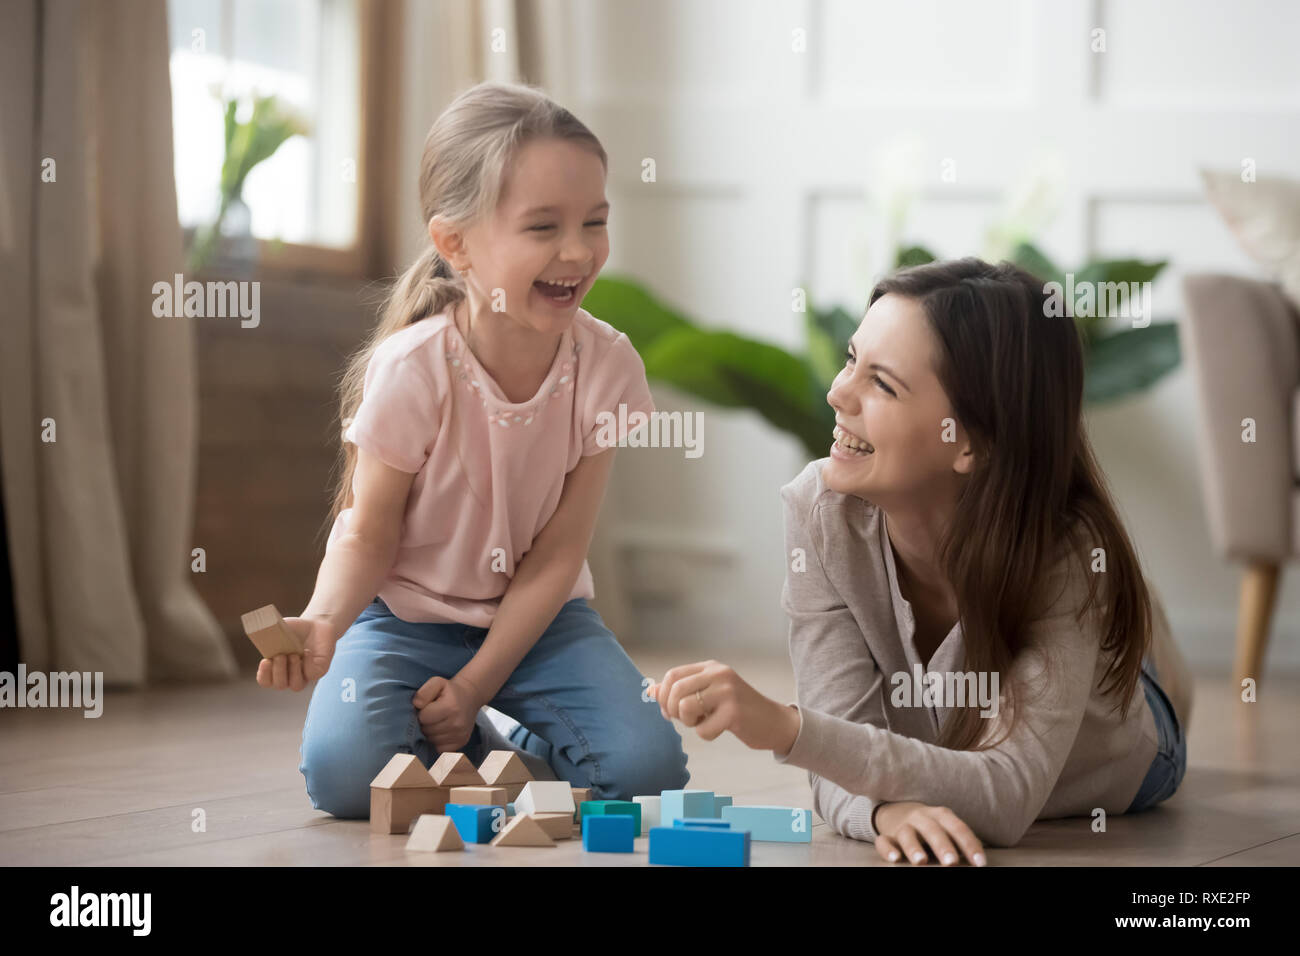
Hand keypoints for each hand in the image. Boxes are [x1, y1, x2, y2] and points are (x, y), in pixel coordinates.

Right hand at [255, 615, 336, 690]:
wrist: (315, 624)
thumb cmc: (293, 629)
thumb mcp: (278, 630)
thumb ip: (267, 634)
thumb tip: (260, 635)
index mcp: (275, 669)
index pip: (265, 681)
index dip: (264, 674)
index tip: (266, 660)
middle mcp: (289, 676)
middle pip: (280, 685)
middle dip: (278, 672)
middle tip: (280, 656)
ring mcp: (305, 675)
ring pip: (296, 686)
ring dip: (293, 671)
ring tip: (293, 655)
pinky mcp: (319, 670)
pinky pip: (312, 675)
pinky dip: (308, 664)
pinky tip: (306, 651)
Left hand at [413, 675, 484, 752]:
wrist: (470, 696)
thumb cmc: (450, 691)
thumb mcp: (437, 682)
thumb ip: (424, 692)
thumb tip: (416, 705)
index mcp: (451, 707)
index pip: (424, 718)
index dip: (422, 712)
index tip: (428, 707)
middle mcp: (457, 723)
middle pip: (427, 731)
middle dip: (425, 723)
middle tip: (433, 714)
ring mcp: (460, 734)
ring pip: (432, 740)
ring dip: (431, 732)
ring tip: (437, 721)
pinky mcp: (462, 742)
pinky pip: (440, 748)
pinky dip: (438, 741)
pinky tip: (442, 730)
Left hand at [648, 660, 796, 751]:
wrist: (774, 722)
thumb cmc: (737, 710)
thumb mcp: (708, 695)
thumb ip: (681, 692)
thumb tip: (650, 691)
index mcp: (711, 667)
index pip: (673, 675)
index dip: (664, 695)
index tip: (668, 711)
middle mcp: (719, 674)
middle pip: (675, 690)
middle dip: (672, 710)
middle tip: (685, 720)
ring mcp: (727, 691)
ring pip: (685, 707)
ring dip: (689, 723)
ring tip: (703, 722)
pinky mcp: (735, 712)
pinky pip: (703, 730)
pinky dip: (707, 735)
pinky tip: (720, 729)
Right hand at [873, 801, 985, 866]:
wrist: (898, 812)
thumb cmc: (932, 827)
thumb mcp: (946, 828)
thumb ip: (959, 841)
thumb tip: (979, 862)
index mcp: (941, 815)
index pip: (957, 828)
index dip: (969, 844)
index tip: (979, 863)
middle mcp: (921, 818)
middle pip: (932, 829)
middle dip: (942, 845)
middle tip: (951, 861)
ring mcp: (903, 826)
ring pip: (907, 834)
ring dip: (914, 847)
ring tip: (921, 861)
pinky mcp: (887, 835)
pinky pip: (883, 841)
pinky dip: (887, 849)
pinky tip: (894, 859)